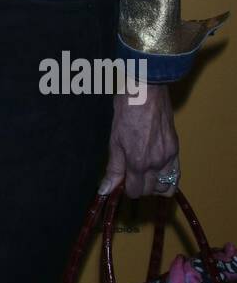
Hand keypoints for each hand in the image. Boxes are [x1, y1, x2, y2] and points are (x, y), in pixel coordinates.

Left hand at [98, 83, 179, 199]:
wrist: (147, 90)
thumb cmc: (127, 110)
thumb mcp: (114, 140)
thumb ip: (114, 168)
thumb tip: (106, 190)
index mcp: (138, 162)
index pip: (135, 191)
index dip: (126, 188)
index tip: (121, 179)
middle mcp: (157, 163)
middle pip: (149, 190)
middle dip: (138, 187)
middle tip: (130, 174)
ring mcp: (169, 156)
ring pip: (166, 186)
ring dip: (154, 185)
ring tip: (144, 174)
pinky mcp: (176, 148)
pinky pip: (176, 173)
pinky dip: (167, 178)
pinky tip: (157, 170)